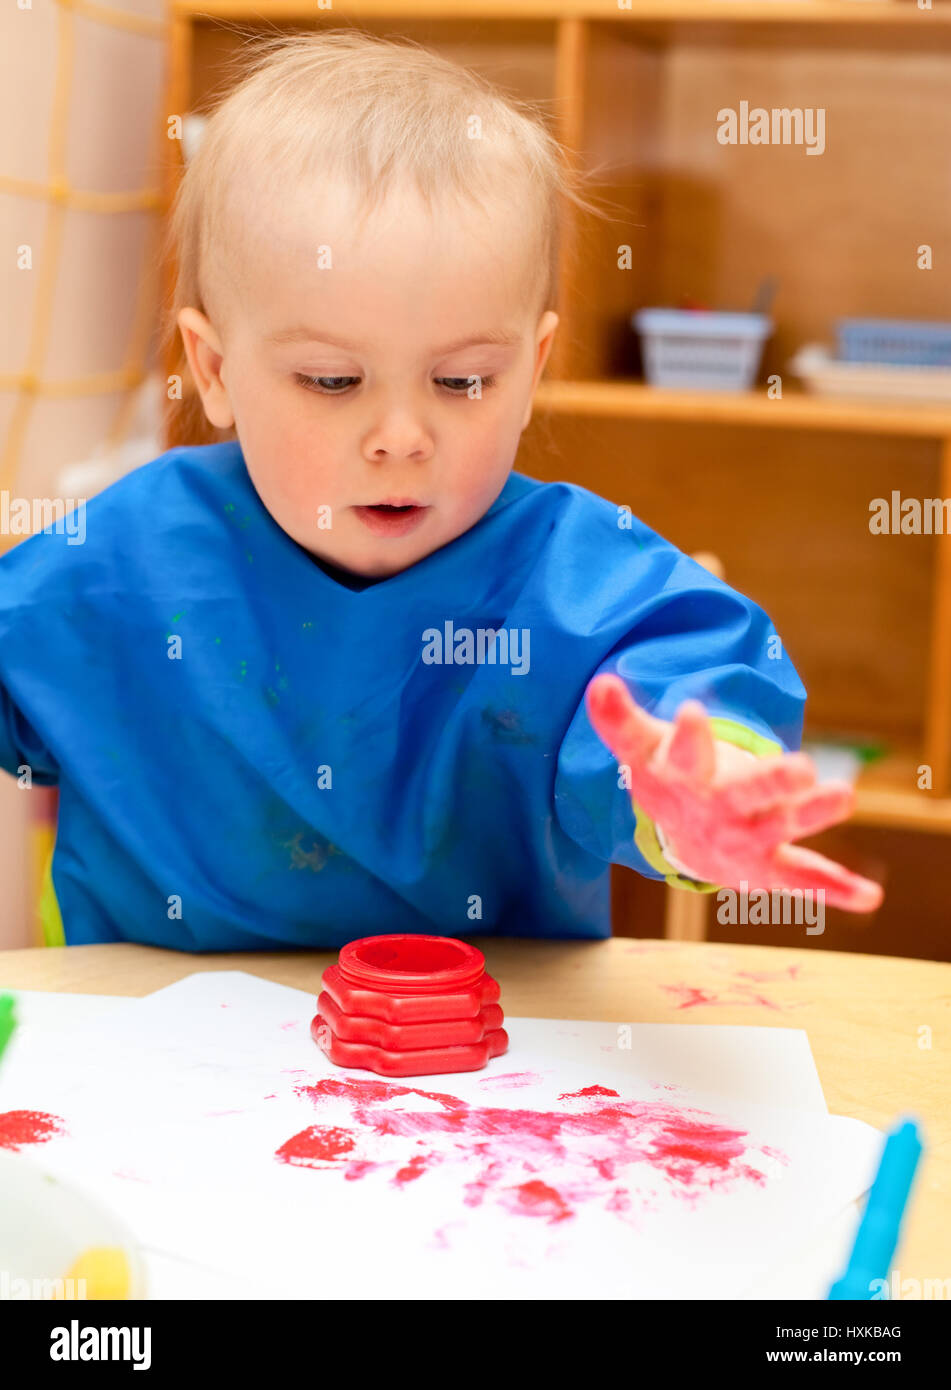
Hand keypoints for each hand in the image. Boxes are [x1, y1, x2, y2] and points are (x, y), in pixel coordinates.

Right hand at [585, 673, 883, 912]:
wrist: (682, 843)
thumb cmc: (668, 778)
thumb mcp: (643, 748)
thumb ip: (621, 720)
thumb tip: (600, 683)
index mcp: (683, 779)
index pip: (683, 755)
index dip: (688, 736)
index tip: (694, 712)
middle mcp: (715, 812)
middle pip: (742, 795)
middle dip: (770, 781)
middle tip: (801, 766)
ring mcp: (746, 838)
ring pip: (780, 826)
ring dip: (812, 814)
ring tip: (845, 796)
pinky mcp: (771, 865)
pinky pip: (804, 876)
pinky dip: (836, 887)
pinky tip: (869, 896)